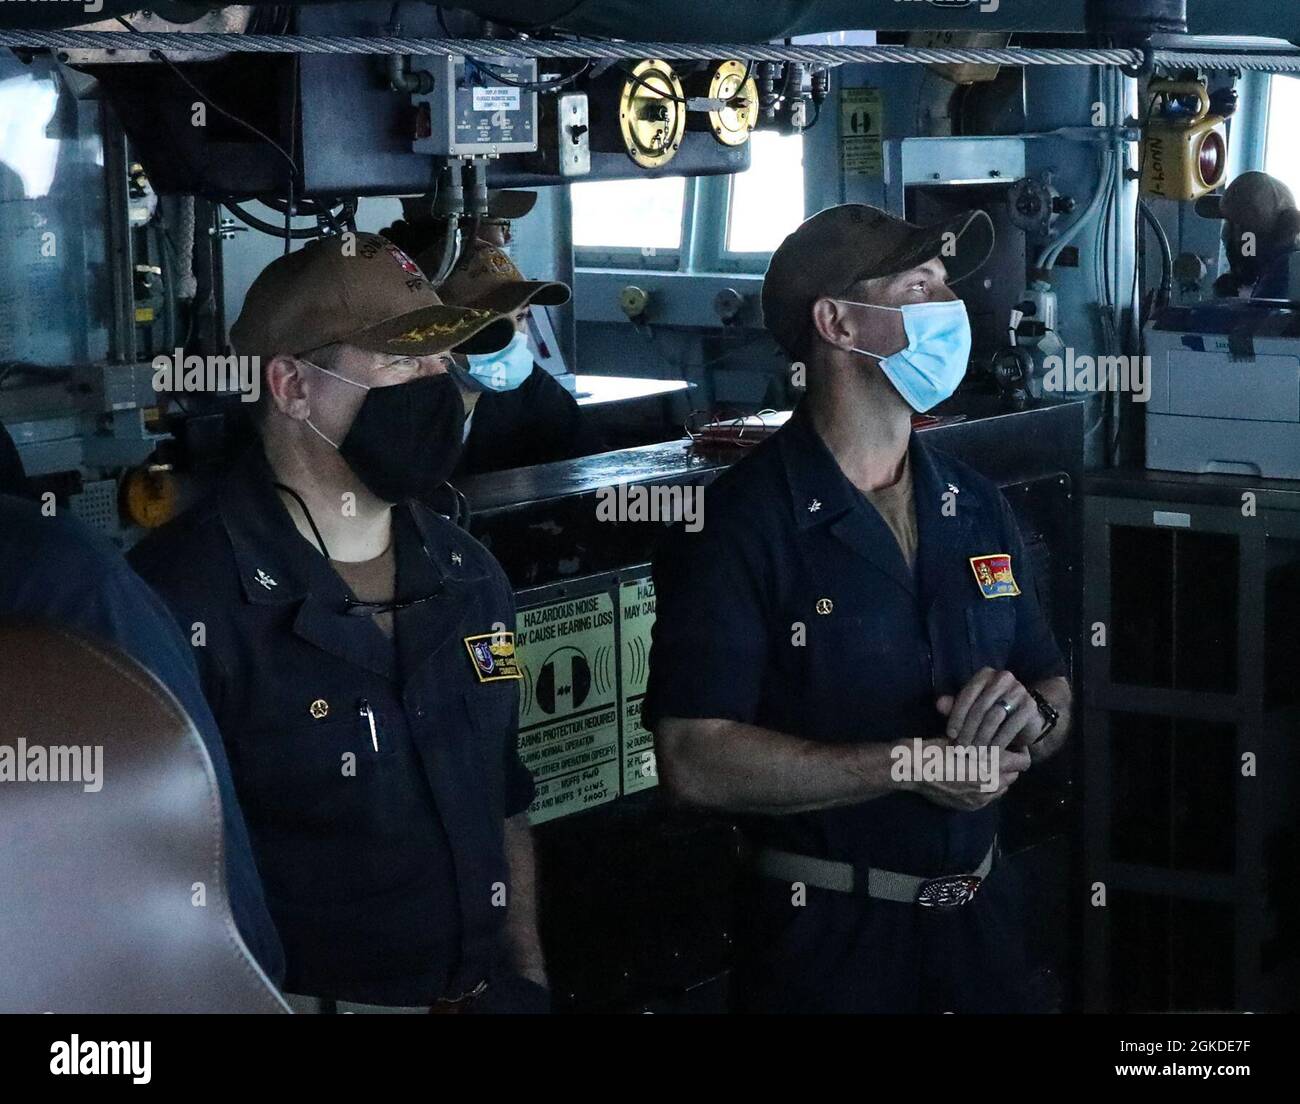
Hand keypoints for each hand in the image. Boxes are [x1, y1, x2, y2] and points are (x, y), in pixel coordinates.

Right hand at [914, 739, 1030, 810]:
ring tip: (981, 766)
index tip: (1009, 743)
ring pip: (1001, 788)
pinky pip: (987, 798)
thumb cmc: (935, 748)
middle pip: (1014, 775)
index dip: (1018, 750)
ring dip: (997, 777)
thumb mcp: (962, 736)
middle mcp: (992, 785)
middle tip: (994, 753)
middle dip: (1008, 765)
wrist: (910, 770)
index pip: (1023, 761)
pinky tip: (970, 778)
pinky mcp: (969, 806)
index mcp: (993, 765)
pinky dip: (984, 788)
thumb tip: (999, 739)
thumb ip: (985, 740)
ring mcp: (981, 799)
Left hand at [937, 667, 1041, 749]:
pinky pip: (1011, 726)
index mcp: (985, 674)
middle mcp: (1003, 678)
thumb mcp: (972, 708)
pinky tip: (990, 755)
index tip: (950, 735)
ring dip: (981, 738)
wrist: (1024, 720)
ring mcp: (1019, 690)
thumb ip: (955, 706)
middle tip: (962, 749)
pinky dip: (998, 742)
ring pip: (994, 717)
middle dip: (968, 730)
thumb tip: (939, 704)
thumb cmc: (992, 712)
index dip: (957, 716)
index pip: (967, 694)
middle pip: (980, 707)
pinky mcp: (1030, 706)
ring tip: (973, 754)